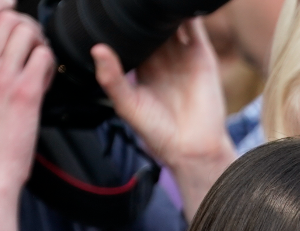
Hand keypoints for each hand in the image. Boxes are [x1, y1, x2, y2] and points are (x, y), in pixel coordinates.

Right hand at [0, 0, 54, 230]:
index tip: (10, 3)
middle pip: (6, 21)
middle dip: (27, 25)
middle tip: (35, 42)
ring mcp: (3, 78)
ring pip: (27, 34)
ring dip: (40, 42)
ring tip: (41, 61)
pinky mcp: (26, 92)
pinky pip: (44, 57)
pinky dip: (50, 62)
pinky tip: (47, 77)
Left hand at [92, 18, 234, 221]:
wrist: (192, 147)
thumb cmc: (158, 133)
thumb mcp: (126, 104)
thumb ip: (111, 77)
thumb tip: (97, 49)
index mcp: (143, 67)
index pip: (132, 37)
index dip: (123, 22)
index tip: (110, 7)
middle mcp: (164, 59)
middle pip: (153, 26)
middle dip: (143, 11)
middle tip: (128, 0)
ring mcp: (184, 55)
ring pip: (173, 22)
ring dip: (163, 10)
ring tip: (151, 0)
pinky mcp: (202, 56)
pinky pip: (195, 28)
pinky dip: (188, 14)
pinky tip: (176, 6)